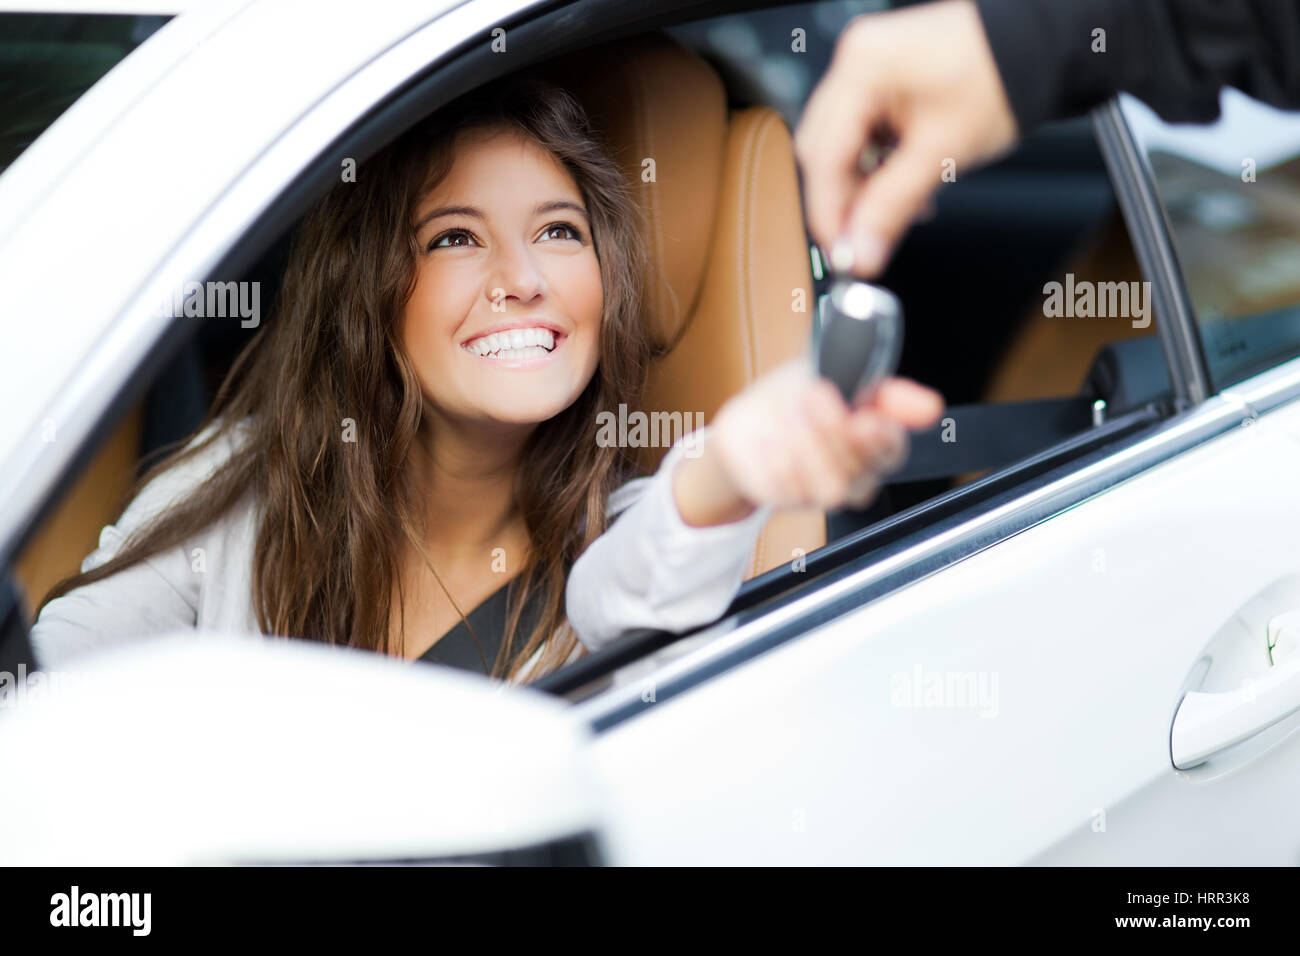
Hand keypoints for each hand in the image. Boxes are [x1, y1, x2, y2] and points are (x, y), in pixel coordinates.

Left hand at [673, 357, 943, 524]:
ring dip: (807, 447)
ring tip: (789, 416)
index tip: (863, 417)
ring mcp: (819, 491)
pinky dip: (775, 458)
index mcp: (875, 442)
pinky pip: (787, 489)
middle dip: (834, 430)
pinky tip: (768, 438)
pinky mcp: (784, 498)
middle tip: (813, 396)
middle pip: (859, 470)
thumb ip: (885, 392)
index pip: (893, 451)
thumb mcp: (838, 375)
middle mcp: (853, 474)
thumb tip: (930, 407)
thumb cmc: (799, 397)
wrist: (749, 420)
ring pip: (830, 489)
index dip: (881, 438)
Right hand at [794, 0, 1018, 276]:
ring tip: (896, 214)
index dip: (829, 213)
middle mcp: (856, 61)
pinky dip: (877, 166)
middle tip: (863, 243)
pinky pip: (863, 133)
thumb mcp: (942, 152)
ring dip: (863, 187)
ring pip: (843, 147)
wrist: (1039, 47)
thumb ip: (891, 208)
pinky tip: (901, 187)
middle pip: (825, 152)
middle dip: (844, 202)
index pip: (824, 156)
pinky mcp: (883, 79)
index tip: (842, 253)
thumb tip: (860, 252)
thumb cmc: (1002, 77)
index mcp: (863, 67)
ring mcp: (868, 68)